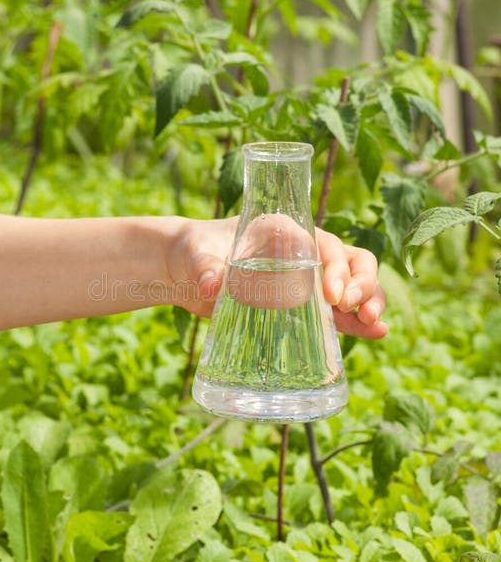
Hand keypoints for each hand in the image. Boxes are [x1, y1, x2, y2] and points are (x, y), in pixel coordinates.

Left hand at [167, 218, 387, 338]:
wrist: (185, 271)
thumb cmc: (194, 251)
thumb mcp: (197, 255)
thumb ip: (205, 268)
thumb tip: (210, 285)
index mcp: (285, 230)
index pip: (324, 243)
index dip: (335, 266)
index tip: (330, 294)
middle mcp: (305, 250)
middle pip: (350, 261)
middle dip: (361, 283)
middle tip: (352, 308)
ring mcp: (308, 279)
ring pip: (353, 285)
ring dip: (369, 301)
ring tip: (376, 324)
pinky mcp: (303, 305)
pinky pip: (338, 313)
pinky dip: (357, 322)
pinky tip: (376, 332)